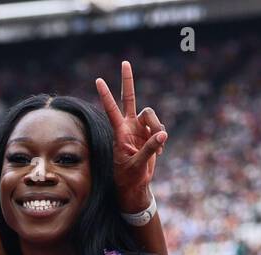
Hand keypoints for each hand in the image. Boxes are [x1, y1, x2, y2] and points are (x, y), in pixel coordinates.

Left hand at [96, 60, 167, 212]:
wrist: (135, 185)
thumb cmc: (129, 177)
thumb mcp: (136, 165)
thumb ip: (149, 149)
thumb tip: (163, 135)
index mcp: (119, 132)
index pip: (111, 109)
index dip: (106, 95)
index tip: (98, 80)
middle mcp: (129, 126)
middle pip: (130, 98)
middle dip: (128, 81)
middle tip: (124, 62)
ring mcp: (140, 128)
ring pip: (152, 116)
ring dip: (157, 128)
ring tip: (158, 148)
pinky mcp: (150, 134)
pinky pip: (160, 129)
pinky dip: (161, 140)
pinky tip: (158, 152)